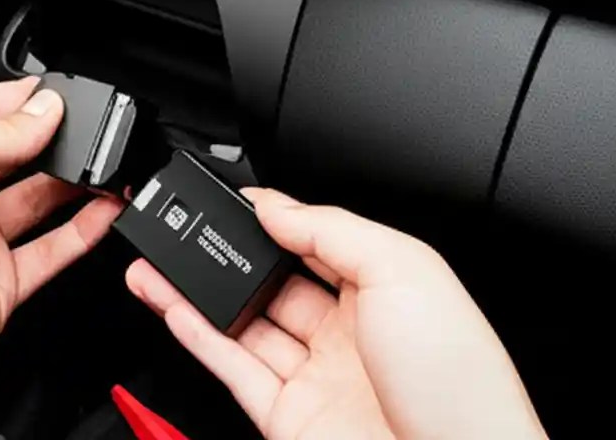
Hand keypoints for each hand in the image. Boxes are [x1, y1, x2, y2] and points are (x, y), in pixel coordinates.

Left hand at [0, 76, 123, 383]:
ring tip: (105, 163)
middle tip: (86, 128)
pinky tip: (106, 208)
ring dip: (73, 182)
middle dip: (49, 140)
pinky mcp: (0, 281)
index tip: (57, 92)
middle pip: (13, 157)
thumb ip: (6, 126)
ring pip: (37, 202)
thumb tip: (46, 109)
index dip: (19, 100)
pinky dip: (84, 230)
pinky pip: (52, 251)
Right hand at [127, 189, 545, 439]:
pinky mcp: (287, 419)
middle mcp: (350, 334)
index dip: (275, 218)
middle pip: (273, 283)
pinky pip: (233, 370)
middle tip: (184, 227)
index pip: (318, 241)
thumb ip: (333, 230)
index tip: (232, 199)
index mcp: (388, 290)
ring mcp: (316, 379)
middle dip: (228, 255)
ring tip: (156, 261)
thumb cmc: (459, 383)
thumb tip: (276, 205)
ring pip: (243, 325)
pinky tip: (172, 306)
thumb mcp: (405, 270)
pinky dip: (197, 336)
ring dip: (196, 292)